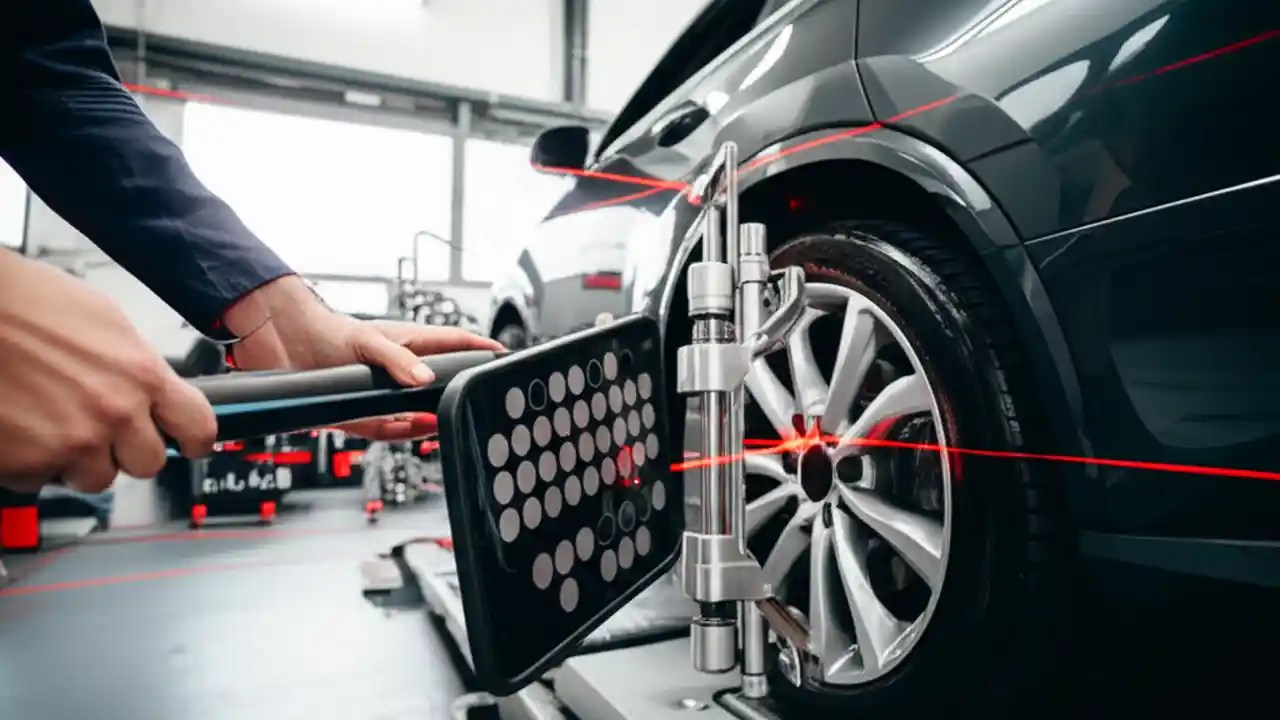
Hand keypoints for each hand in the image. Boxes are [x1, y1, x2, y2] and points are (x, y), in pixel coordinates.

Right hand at [0, 252, 215, 492]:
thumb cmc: (25, 302)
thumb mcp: (104, 322)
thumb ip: (135, 365)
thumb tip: (152, 386)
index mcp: (141, 374)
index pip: (197, 425)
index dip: (196, 439)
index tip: (192, 444)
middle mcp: (114, 413)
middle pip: (149, 463)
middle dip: (128, 450)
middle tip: (104, 429)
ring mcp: (72, 442)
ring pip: (97, 477)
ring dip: (80, 460)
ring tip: (53, 423)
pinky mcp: (28, 462)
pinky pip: (43, 480)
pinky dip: (32, 463)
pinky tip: (21, 428)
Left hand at [223, 276, 502, 439]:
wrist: (277, 344)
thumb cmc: (323, 331)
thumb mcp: (366, 341)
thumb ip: (397, 361)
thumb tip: (424, 380)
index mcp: (405, 343)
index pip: (452, 345)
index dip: (479, 350)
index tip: (504, 358)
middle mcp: (396, 370)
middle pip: (440, 382)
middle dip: (462, 390)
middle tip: (487, 397)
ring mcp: (379, 393)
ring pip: (417, 409)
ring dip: (435, 417)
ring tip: (456, 421)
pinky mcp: (358, 413)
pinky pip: (389, 428)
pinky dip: (405, 431)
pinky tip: (421, 431)